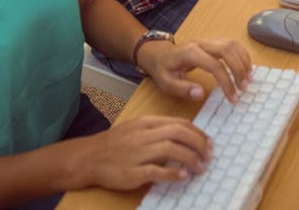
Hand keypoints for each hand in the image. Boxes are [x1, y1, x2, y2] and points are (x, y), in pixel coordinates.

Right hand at [69, 116, 211, 190]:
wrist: (89, 157)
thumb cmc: (115, 143)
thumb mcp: (136, 128)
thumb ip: (157, 129)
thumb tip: (182, 135)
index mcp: (146, 123)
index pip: (178, 123)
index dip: (197, 132)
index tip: (208, 141)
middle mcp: (144, 135)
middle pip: (178, 133)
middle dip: (198, 143)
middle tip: (209, 154)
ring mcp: (139, 153)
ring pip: (171, 150)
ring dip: (190, 158)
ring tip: (200, 167)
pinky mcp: (134, 171)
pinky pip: (157, 171)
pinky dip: (173, 173)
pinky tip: (183, 176)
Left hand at [139, 39, 251, 102]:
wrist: (158, 53)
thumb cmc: (163, 69)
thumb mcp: (166, 83)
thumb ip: (182, 89)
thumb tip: (201, 94)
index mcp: (190, 53)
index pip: (214, 65)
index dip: (226, 82)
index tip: (233, 98)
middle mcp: (201, 43)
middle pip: (227, 49)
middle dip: (239, 69)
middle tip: (244, 88)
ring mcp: (207, 41)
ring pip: (231, 44)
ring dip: (243, 61)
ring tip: (248, 79)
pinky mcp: (212, 42)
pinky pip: (231, 44)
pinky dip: (241, 55)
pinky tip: (245, 69)